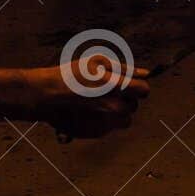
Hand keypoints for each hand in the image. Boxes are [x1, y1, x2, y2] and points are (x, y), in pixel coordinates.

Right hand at [33, 56, 149, 139]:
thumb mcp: (98, 62)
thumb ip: (125, 69)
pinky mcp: (97, 133)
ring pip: (125, 120)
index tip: (127, 85)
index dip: (137, 86)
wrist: (48, 96)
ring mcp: (108, 123)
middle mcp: (116, 109)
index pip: (145, 90)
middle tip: (107, 91)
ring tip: (99, 102)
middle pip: (134, 106)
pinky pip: (109, 127)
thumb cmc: (73, 74)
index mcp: (119, 89)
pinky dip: (103, 120)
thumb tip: (146, 73)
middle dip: (125, 99)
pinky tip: (89, 110)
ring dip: (117, 112)